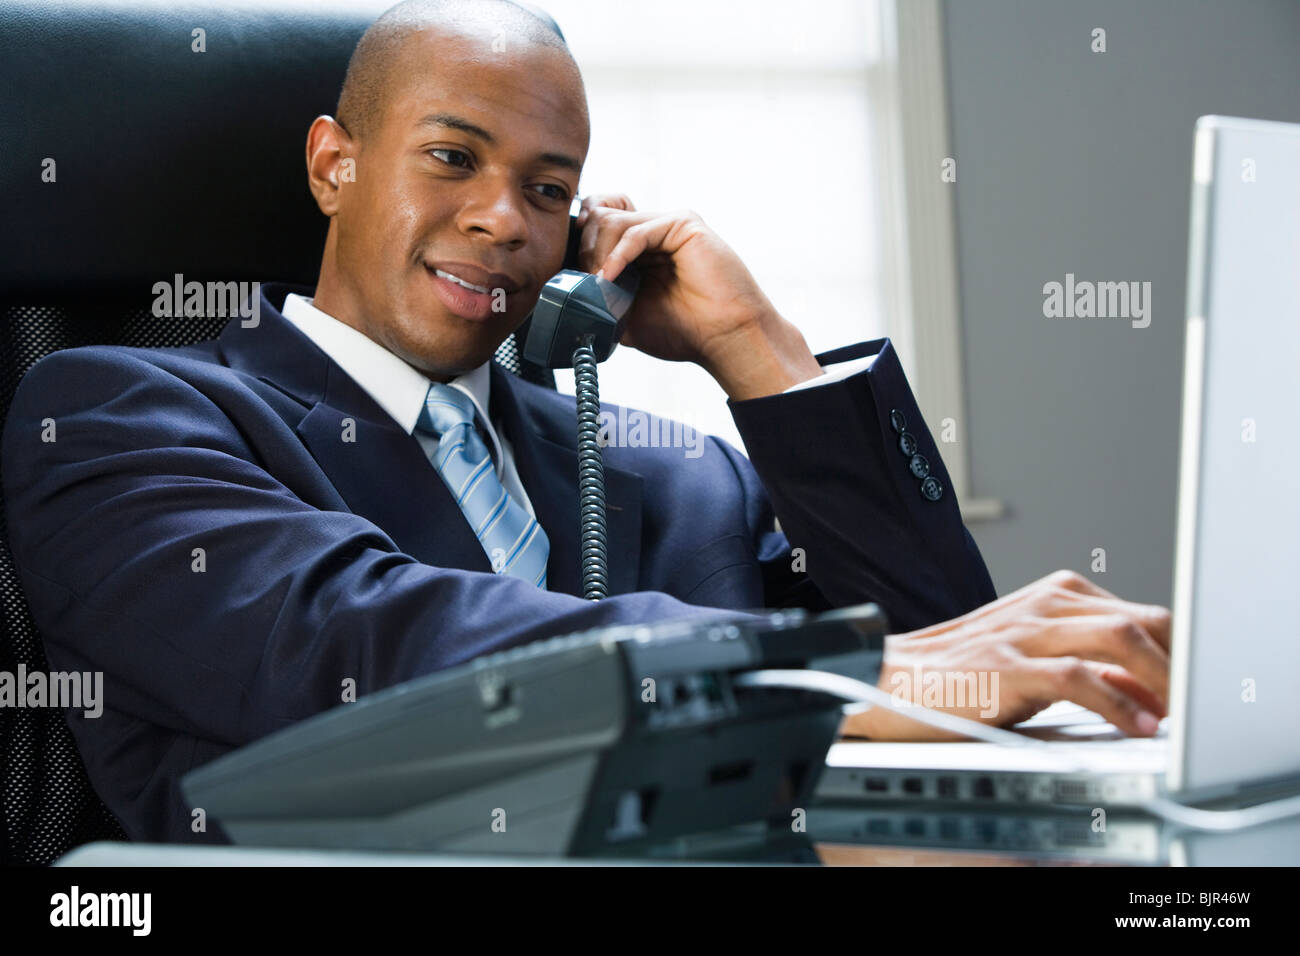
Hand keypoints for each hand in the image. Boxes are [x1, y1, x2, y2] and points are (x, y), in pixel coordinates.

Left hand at [574, 194, 822, 399]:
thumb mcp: (628, 319)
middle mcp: (654, 230)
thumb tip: (568, 299)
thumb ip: (601, 301)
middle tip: (588, 283)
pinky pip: (635, 230)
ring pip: (611, 219)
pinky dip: (617, 254)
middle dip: (584, 250)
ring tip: (602, 284)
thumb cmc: (687, 332)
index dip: (579, 242)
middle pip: (598, 215)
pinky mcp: (683, 224)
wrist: (726, 340)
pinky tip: (610, 277)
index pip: (596, 221)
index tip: (573, 273)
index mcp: (641, 248)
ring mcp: (668, 224)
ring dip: (597, 253)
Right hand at [842, 569, 1170, 740]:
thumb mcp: (1029, 660)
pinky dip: (1118, 706)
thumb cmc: (955, 675)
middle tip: (1189, 703)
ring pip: (1118, 638)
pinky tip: (1135, 727)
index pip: (1140, 613)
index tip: (1189, 689)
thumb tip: (1145, 688)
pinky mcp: (1004, 664)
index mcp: (1053, 597)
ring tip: (1174, 715)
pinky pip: (1079, 679)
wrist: (884, 680)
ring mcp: (1022, 631)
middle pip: (1141, 618)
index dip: (1175, 654)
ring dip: (1160, 681)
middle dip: (1177, 664)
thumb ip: (1085, 666)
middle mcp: (1043, 604)